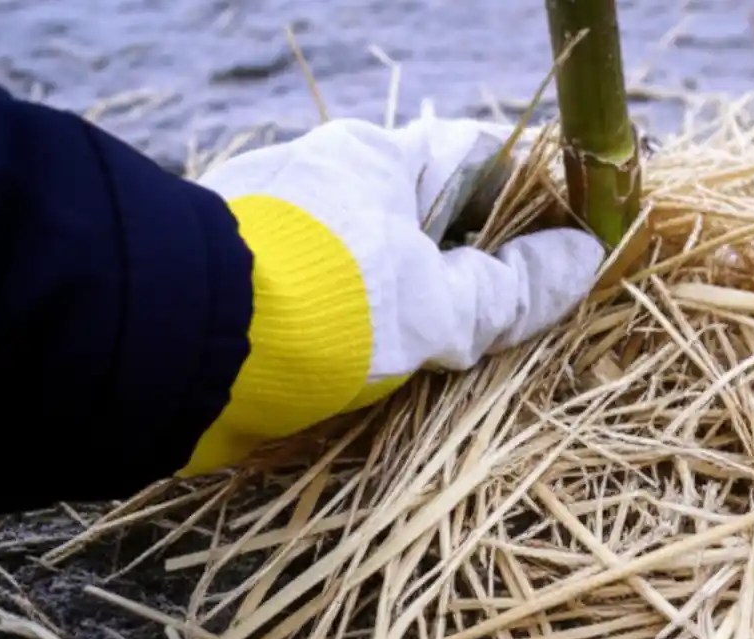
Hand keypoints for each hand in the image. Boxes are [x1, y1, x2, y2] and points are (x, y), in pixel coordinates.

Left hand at [179, 110, 603, 475]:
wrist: (172, 352)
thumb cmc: (320, 309)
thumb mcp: (436, 308)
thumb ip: (512, 288)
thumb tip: (581, 259)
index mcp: (377, 160)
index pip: (475, 155)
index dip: (527, 198)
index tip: (557, 249)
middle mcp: (327, 179)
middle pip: (427, 211)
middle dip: (470, 265)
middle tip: (505, 323)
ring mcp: (281, 224)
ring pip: (376, 256)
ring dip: (414, 303)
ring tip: (442, 360)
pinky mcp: (245, 278)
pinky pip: (327, 292)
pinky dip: (358, 325)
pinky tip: (370, 369)